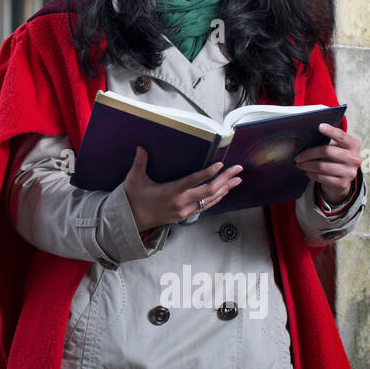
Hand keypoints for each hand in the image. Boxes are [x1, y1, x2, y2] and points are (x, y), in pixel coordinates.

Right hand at [122, 147, 242, 228]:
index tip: (220, 164)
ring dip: (225, 189)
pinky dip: (217, 198)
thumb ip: (139, 163)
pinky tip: (224, 192)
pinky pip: (205, 206)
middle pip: (209, 191)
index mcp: (171, 192)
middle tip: (237, 169)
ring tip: (237, 179)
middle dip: (225, 179)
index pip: (194, 181)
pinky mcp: (185, 216)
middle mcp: (181, 202)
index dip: (209, 173)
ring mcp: (185, 211)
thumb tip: (140, 147)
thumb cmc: (134, 199)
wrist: (133, 221)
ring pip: (210, 200)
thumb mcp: (134, 180)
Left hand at [295, 122, 360, 204]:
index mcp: (353, 145)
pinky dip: (311, 174)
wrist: (342, 181)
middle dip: (309, 154)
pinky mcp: (342, 184)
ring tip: (300, 164)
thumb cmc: (335, 159)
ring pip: (322, 166)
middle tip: (298, 157)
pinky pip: (321, 177)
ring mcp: (350, 172)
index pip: (341, 136)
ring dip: (307, 165)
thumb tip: (304, 137)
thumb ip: (327, 141)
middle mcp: (354, 158)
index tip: (319, 126)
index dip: (330, 131)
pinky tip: (308, 172)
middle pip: (327, 151)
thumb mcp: (336, 148)